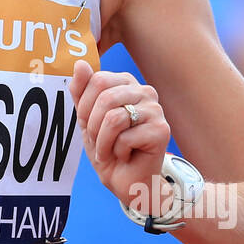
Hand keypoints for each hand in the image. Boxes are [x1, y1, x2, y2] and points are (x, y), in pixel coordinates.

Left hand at [68, 61, 171, 216]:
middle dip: (93, 125)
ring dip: (103, 141)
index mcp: (126, 83)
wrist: (127, 180)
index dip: (84, 107)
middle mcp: (144, 91)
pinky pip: (125, 137)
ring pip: (113, 118)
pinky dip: (117, 151)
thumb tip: (81, 63)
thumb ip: (81, 91)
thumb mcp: (86, 118)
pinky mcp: (162, 130)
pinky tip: (126, 155)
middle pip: (105, 97)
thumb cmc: (108, 147)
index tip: (89, 124)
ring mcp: (156, 110)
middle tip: (98, 140)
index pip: (97, 80)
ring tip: (109, 150)